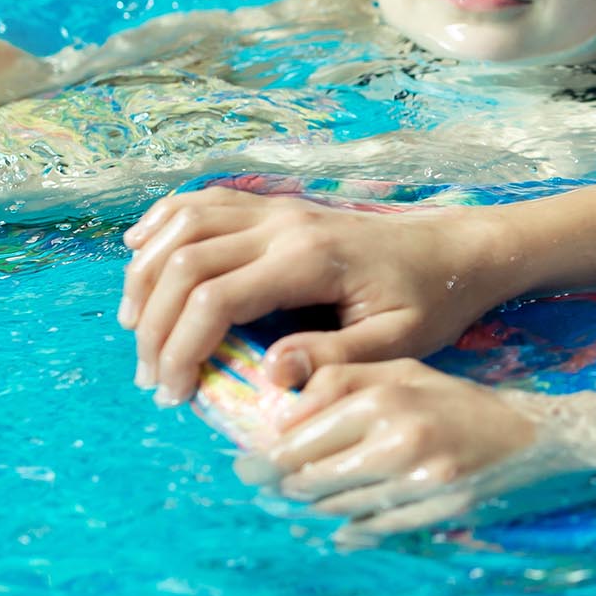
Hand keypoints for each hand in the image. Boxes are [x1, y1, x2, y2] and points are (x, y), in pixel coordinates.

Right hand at [122, 188, 512, 405]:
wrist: (456, 251)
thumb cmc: (431, 302)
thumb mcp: (397, 344)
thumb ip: (333, 358)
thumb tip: (269, 374)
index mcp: (309, 260)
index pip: (213, 299)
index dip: (179, 349)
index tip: (174, 394)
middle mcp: (283, 225)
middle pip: (182, 263)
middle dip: (153, 324)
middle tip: (153, 378)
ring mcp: (276, 209)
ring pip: (181, 224)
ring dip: (145, 275)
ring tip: (139, 330)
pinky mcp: (275, 207)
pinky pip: (201, 201)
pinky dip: (162, 224)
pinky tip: (142, 254)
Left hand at [237, 360, 578, 537]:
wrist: (535, 434)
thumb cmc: (457, 400)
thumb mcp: (403, 370)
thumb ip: (341, 382)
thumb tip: (281, 417)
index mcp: (383, 397)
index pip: (298, 441)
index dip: (263, 459)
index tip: (248, 464)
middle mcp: (397, 439)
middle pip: (307, 480)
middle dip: (280, 487)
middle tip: (266, 486)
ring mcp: (418, 481)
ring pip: (333, 509)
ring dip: (313, 508)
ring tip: (305, 499)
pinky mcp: (436, 512)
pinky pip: (369, 530)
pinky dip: (350, 529)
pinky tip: (345, 521)